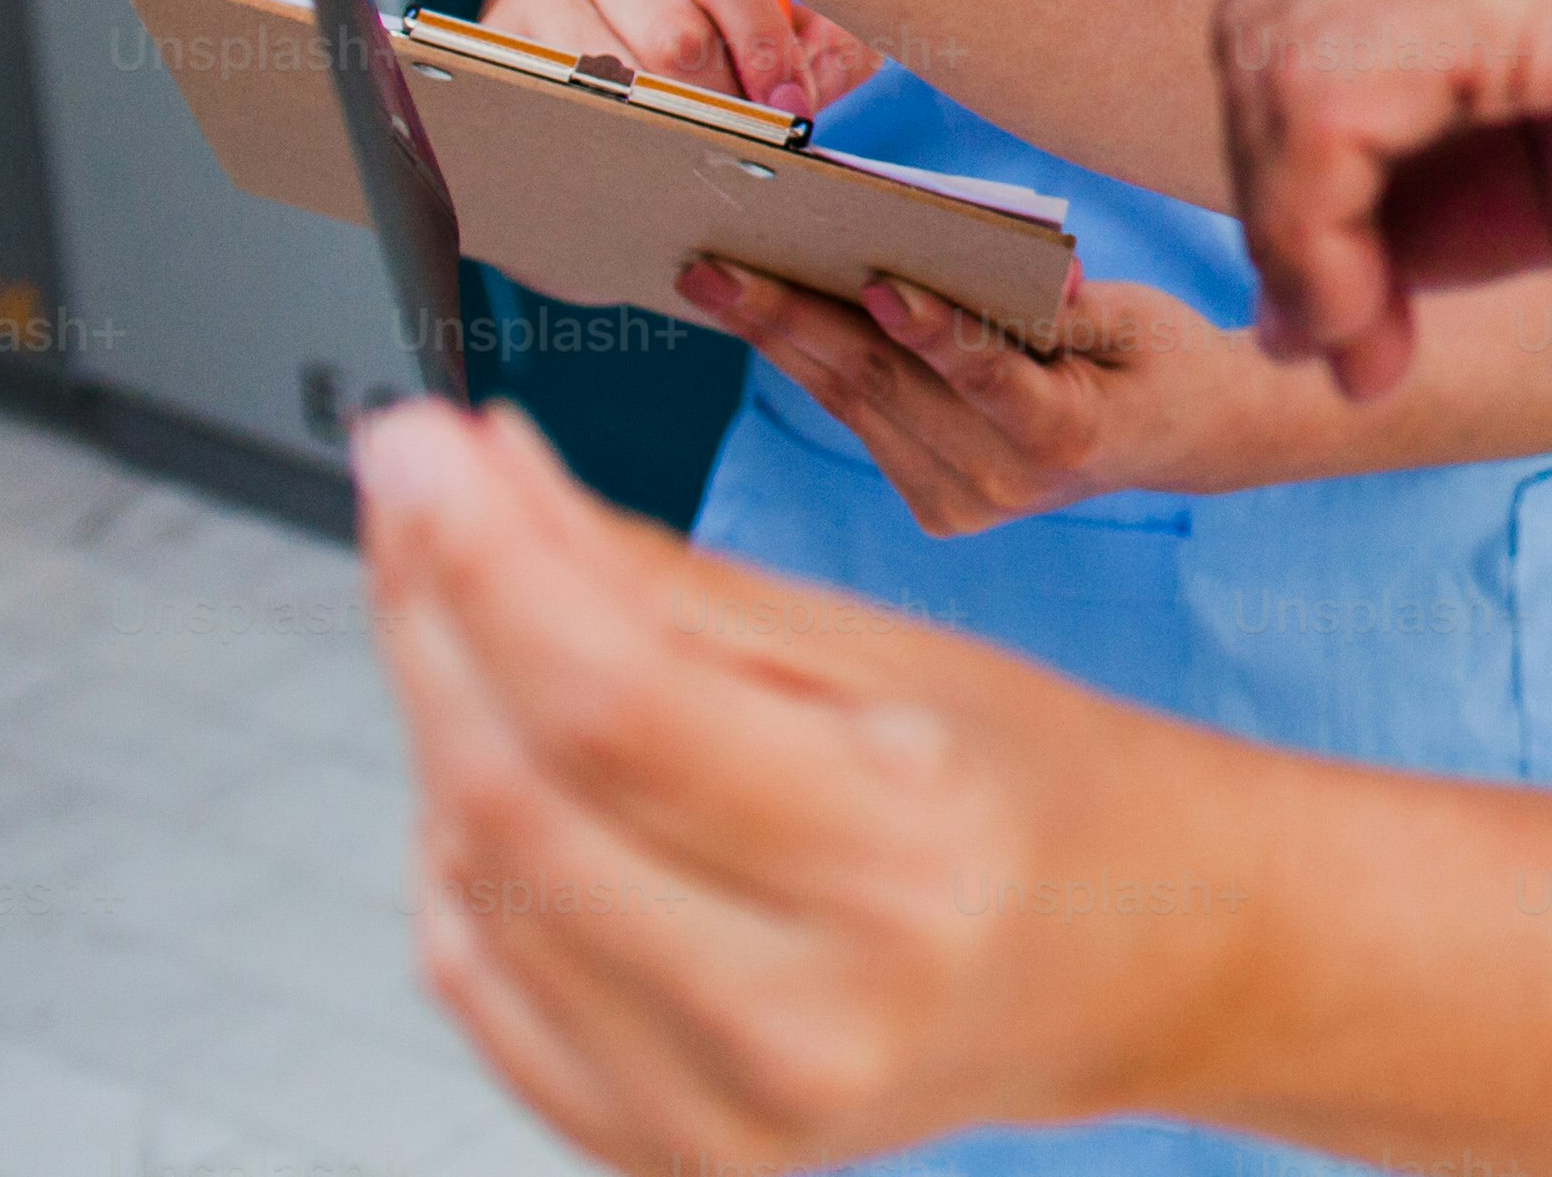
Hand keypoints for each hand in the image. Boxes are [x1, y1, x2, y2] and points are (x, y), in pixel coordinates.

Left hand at [355, 397, 1232, 1169]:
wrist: (1140, 966)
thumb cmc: (1039, 788)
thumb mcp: (892, 650)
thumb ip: (669, 581)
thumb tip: (484, 476)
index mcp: (902, 858)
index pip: (616, 705)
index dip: (483, 564)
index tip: (416, 445)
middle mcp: (805, 1013)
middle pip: (515, 798)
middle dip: (432, 618)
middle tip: (411, 492)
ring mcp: (719, 1110)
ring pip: (472, 883)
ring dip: (441, 718)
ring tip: (486, 617)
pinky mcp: (659, 1153)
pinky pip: (480, 977)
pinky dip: (460, 851)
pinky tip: (511, 764)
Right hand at [494, 0, 883, 116]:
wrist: (600, 61)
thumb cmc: (714, 41)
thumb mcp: (785, 28)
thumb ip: (823, 41)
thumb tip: (818, 82)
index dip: (766, 46)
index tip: (792, 105)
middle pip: (673, 33)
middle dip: (722, 100)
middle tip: (747, 141)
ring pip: (613, 75)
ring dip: (664, 126)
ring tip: (695, 153)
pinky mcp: (499, 37)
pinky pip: (553, 98)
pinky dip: (601, 133)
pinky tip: (630, 152)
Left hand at [678, 263, 1257, 535]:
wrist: (1182, 438)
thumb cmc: (1159, 355)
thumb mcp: (1139, 317)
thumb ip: (1074, 304)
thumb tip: (1018, 269)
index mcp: (1066, 434)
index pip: (985, 373)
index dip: (933, 328)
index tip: (879, 282)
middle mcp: (1003, 482)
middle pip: (884, 386)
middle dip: (792, 319)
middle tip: (713, 266)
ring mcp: (962, 502)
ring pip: (852, 403)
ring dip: (777, 338)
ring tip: (712, 282)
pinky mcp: (933, 505)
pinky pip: (859, 418)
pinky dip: (809, 363)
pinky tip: (760, 317)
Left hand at [961, 0, 1551, 401]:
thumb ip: (1443, 131)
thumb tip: (1314, 290)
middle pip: (1265, 11)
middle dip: (1272, 188)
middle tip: (1333, 328)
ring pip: (1282, 65)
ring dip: (1301, 230)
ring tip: (1366, 340)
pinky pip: (1331, 106)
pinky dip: (1324, 235)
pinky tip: (1367, 322)